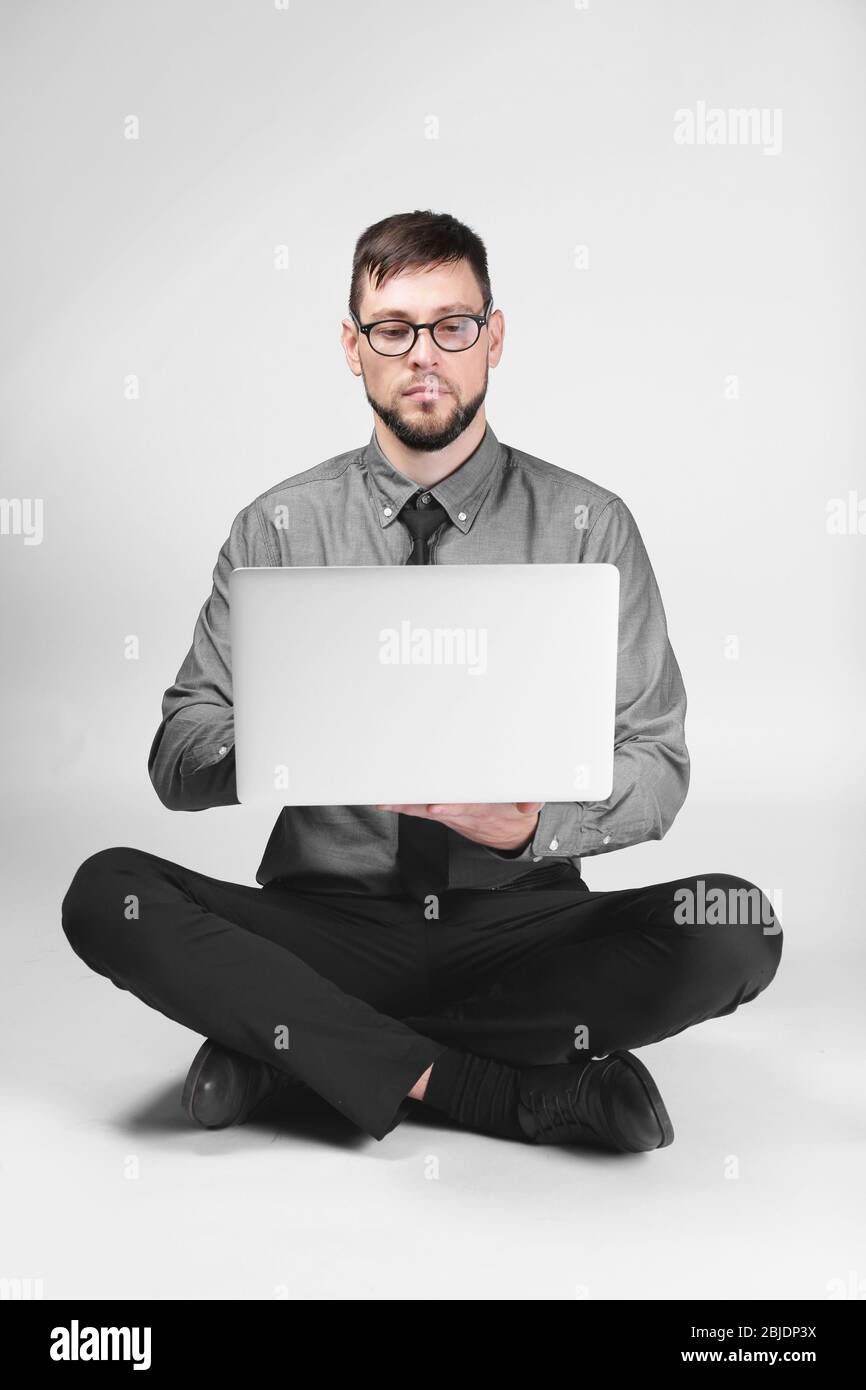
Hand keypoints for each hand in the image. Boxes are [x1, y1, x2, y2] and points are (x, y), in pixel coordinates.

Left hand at [375, 802, 543, 852]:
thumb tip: (529, 806)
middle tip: (392, 800)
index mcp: (482, 809)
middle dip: (413, 804)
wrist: (510, 833)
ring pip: (423, 809)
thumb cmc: (514, 810)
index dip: (449, 808)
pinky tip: (387, 799)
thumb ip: (531, 801)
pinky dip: (404, 803)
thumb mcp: (529, 806)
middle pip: (434, 808)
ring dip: (402, 804)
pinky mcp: (443, 811)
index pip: (464, 808)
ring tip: (381, 799)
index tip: (434, 806)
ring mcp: (451, 813)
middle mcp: (462, 813)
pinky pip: (420, 808)